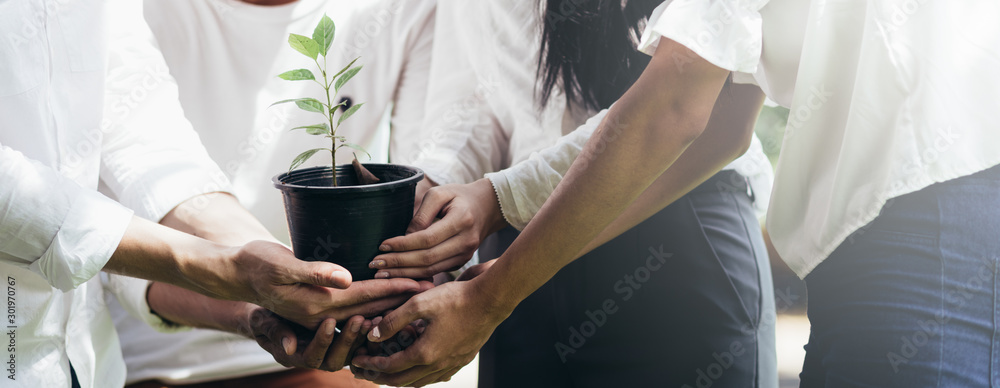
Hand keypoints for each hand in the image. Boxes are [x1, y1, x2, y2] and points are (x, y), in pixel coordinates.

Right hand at [211, 241, 428, 328]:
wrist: (236, 274)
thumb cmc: (257, 264)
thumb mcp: (282, 265)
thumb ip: (315, 272)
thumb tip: (345, 278)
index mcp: (316, 305)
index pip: (364, 296)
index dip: (394, 287)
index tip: (420, 281)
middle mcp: (321, 315)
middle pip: (371, 307)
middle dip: (402, 297)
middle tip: (433, 286)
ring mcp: (320, 315)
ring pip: (366, 311)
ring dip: (393, 302)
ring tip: (421, 293)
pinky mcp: (319, 309)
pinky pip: (355, 311)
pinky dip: (376, 304)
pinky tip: (393, 298)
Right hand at [246, 308, 371, 370]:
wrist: (269, 312)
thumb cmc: (263, 315)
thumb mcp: (262, 320)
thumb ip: (274, 330)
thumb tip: (289, 346)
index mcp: (294, 355)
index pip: (311, 356)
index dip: (322, 341)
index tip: (328, 321)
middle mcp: (314, 357)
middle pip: (336, 360)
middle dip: (348, 340)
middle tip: (359, 320)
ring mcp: (328, 351)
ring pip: (350, 354)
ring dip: (362, 338)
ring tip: (373, 318)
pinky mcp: (339, 342)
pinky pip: (358, 345)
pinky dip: (368, 334)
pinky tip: (379, 315)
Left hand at [349, 279, 510, 386]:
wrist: (490, 300)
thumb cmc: (456, 298)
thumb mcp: (419, 303)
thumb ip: (393, 320)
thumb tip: (373, 335)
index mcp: (425, 353)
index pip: (390, 367)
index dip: (371, 364)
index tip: (357, 360)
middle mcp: (438, 365)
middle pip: (404, 381)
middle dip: (382, 377)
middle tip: (367, 371)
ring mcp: (452, 364)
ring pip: (421, 381)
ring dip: (402, 379)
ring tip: (389, 372)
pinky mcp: (463, 360)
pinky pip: (438, 377)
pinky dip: (422, 376)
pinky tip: (420, 368)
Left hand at [370, 179, 507, 278]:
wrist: (486, 207)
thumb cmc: (458, 196)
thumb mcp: (439, 194)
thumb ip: (421, 214)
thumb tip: (405, 237)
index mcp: (461, 220)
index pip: (427, 238)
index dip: (402, 244)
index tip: (382, 246)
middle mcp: (466, 241)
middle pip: (427, 258)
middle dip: (399, 263)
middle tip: (375, 264)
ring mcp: (466, 254)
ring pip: (431, 269)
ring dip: (404, 273)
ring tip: (382, 273)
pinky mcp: (462, 262)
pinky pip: (436, 272)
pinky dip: (415, 275)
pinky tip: (399, 275)